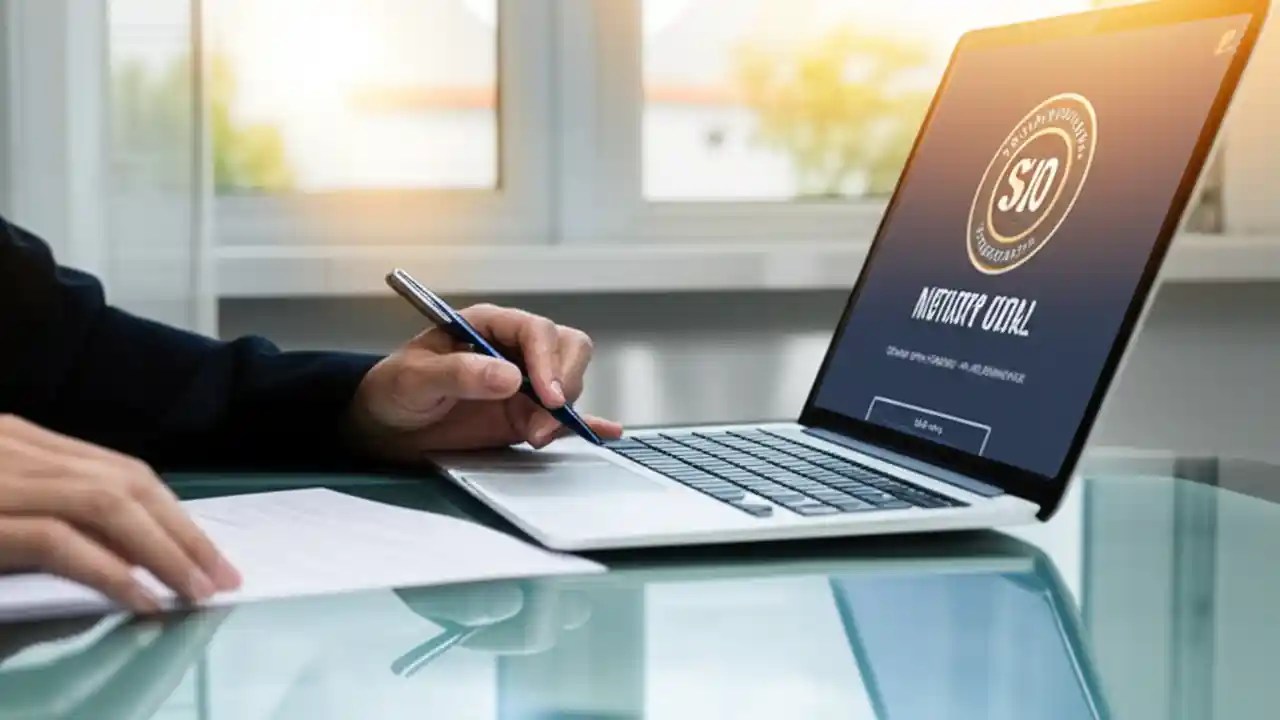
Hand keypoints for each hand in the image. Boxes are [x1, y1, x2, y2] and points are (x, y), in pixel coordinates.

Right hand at [0, 416, 240, 612]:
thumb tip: (136, 562)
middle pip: (127, 483)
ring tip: (196, 592)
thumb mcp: (7, 519)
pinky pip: (58, 541)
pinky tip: (143, 600)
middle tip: (223, 577)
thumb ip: (64, 527)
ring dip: (163, 551)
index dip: (172, 514)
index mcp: (25, 444)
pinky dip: (109, 572)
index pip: (121, 473)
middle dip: (183, 533)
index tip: (210, 556)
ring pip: (106, 504)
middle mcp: (17, 447)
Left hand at [346, 304, 622, 459]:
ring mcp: (523, 382)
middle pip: (566, 349)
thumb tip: (509, 376)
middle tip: (546, 418)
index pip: (535, 331)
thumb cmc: (392, 391)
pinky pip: (564, 415)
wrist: (384, 429)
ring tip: (534, 437)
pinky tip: (603, 431)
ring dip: (562, 411)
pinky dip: (586, 423)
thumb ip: (459, 374)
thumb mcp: (415, 379)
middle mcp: (512, 349)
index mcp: (487, 326)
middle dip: (564, 382)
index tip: (546, 395)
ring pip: (569, 383)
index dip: (547, 360)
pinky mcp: (525, 414)